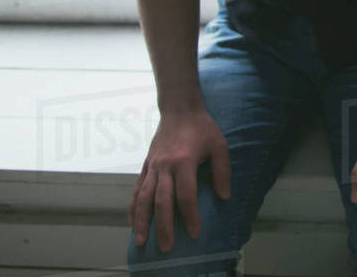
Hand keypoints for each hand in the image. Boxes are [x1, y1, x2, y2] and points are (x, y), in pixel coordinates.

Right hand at [129, 108, 231, 251]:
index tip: (194, 233)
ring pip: (144, 198)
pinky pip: (138, 188)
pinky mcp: (146, 165)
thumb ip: (223, 171)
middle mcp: (165, 166)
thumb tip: (224, 196)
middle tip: (166, 246)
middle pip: (162, 201)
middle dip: (164, 226)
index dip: (190, 216)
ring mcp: (153, 166)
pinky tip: (132, 221)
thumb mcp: (219, 145)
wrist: (179, 109)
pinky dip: (134, 206)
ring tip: (140, 241)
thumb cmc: (202, 128)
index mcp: (184, 162)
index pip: (186, 195)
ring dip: (141, 220)